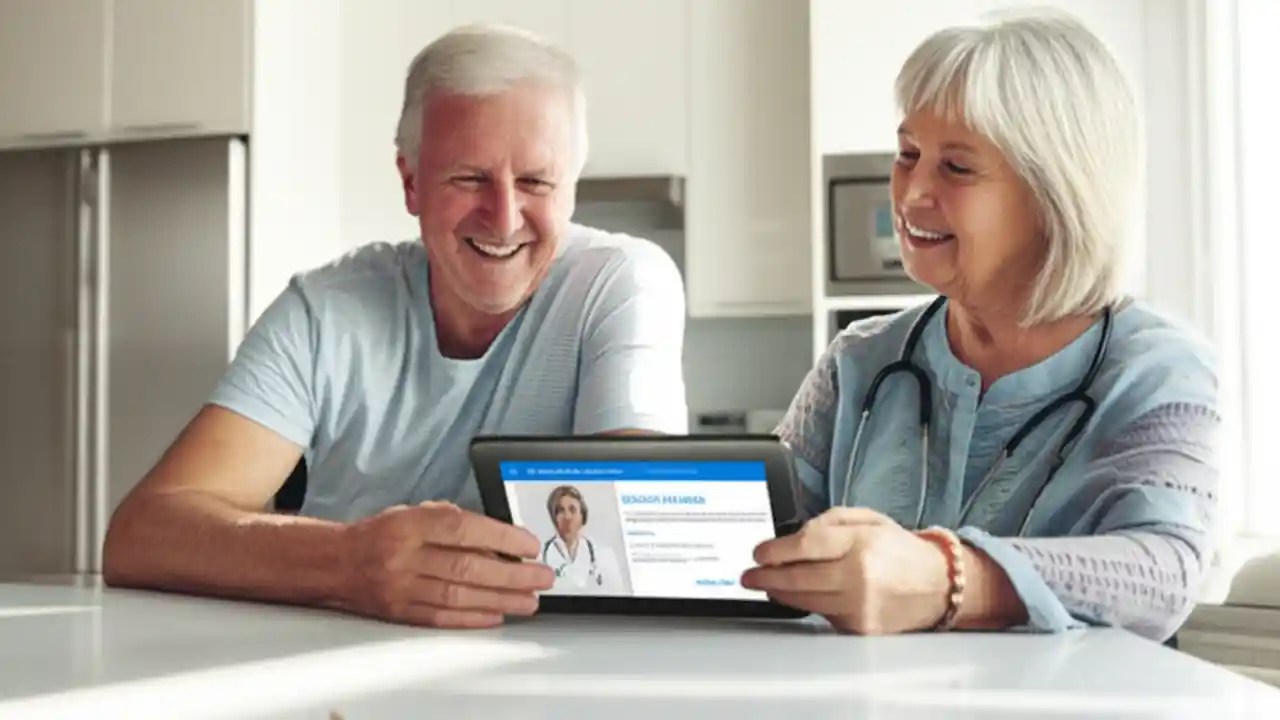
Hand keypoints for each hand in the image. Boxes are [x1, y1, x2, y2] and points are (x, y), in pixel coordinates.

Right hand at [339, 501, 553, 627]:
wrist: (336, 563)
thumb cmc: (382, 534)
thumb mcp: (414, 513)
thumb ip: (453, 522)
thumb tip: (499, 539)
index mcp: (409, 524)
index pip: (463, 529)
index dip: (501, 538)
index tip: (529, 545)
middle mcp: (404, 556)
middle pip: (466, 567)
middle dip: (512, 575)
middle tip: (541, 577)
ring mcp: (400, 587)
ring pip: (458, 596)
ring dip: (501, 600)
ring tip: (529, 600)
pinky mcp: (399, 612)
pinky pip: (441, 617)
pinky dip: (473, 618)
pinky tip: (497, 616)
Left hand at [741, 507, 949, 633]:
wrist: (939, 585)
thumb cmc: (901, 550)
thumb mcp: (868, 519)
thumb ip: (829, 522)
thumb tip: (793, 536)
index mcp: (861, 543)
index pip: (805, 546)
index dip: (775, 551)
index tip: (759, 553)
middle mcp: (859, 576)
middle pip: (797, 578)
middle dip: (766, 577)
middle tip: (748, 576)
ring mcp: (859, 606)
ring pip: (804, 601)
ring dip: (779, 592)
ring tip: (766, 585)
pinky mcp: (859, 628)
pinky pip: (822, 614)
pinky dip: (809, 603)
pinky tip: (801, 594)